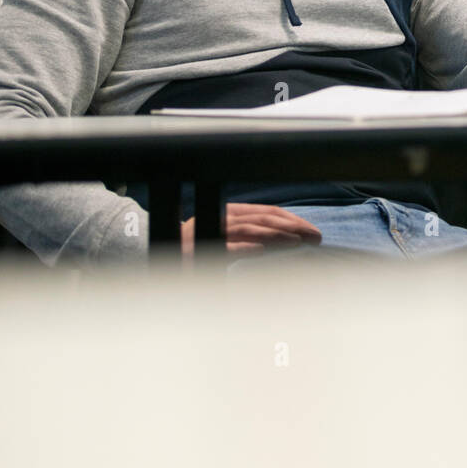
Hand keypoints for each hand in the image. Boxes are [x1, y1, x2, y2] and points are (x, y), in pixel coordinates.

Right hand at [180, 203, 321, 255]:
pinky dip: (244, 247)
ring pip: (247, 229)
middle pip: (262, 219)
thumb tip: (284, 241)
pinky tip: (262, 250)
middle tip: (315, 237)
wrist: (151, 256)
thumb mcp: (223, 242)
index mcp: (227, 215)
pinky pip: (224, 247)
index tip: (311, 231)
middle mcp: (218, 219)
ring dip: (275, 235)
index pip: (266, 212)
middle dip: (292, 227)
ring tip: (298, 242)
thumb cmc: (192, 254)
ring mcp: (207, 233)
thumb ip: (249, 238)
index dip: (291, 219)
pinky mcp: (197, 251)